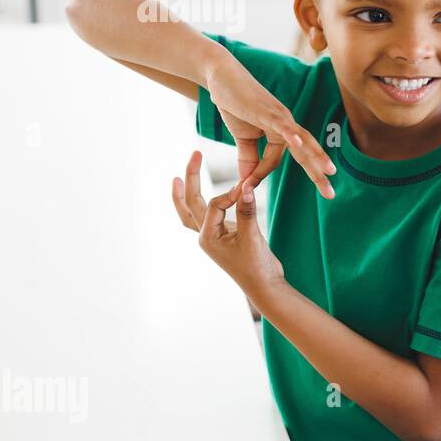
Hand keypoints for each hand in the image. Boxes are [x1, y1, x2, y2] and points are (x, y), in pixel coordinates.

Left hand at [171, 151, 284, 298]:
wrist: (264, 286)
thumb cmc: (257, 266)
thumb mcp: (252, 237)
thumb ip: (246, 211)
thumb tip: (245, 185)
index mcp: (207, 237)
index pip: (215, 204)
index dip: (232, 194)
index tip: (249, 187)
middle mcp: (205, 236)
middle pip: (190, 203)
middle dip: (191, 178)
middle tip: (195, 154)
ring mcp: (213, 237)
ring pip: (192, 211)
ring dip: (185, 194)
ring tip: (177, 178)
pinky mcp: (223, 237)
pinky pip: (207, 217)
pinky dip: (203, 205)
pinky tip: (202, 197)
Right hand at [204, 52, 335, 197]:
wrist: (222, 77)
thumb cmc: (234, 104)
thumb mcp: (241, 137)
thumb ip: (248, 158)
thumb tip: (247, 182)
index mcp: (281, 133)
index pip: (274, 161)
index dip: (259, 175)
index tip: (246, 187)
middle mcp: (286, 125)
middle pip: (305, 153)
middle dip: (318, 174)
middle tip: (331, 194)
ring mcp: (279, 117)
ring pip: (301, 141)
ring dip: (316, 157)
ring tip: (329, 172)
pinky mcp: (268, 110)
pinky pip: (282, 125)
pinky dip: (291, 135)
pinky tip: (298, 144)